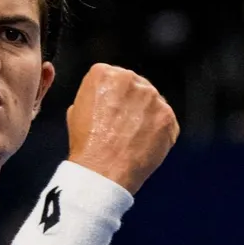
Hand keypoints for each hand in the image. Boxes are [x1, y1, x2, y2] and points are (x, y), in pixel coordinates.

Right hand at [66, 64, 179, 194]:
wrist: (102, 171)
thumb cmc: (87, 145)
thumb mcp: (76, 110)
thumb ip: (93, 95)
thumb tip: (102, 99)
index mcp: (104, 74)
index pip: (116, 78)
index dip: (115, 98)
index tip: (113, 111)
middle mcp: (130, 79)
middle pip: (137, 87)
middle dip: (134, 104)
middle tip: (125, 127)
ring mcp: (152, 97)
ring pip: (154, 103)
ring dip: (148, 117)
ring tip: (134, 138)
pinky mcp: (167, 116)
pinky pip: (168, 122)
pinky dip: (160, 133)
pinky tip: (146, 145)